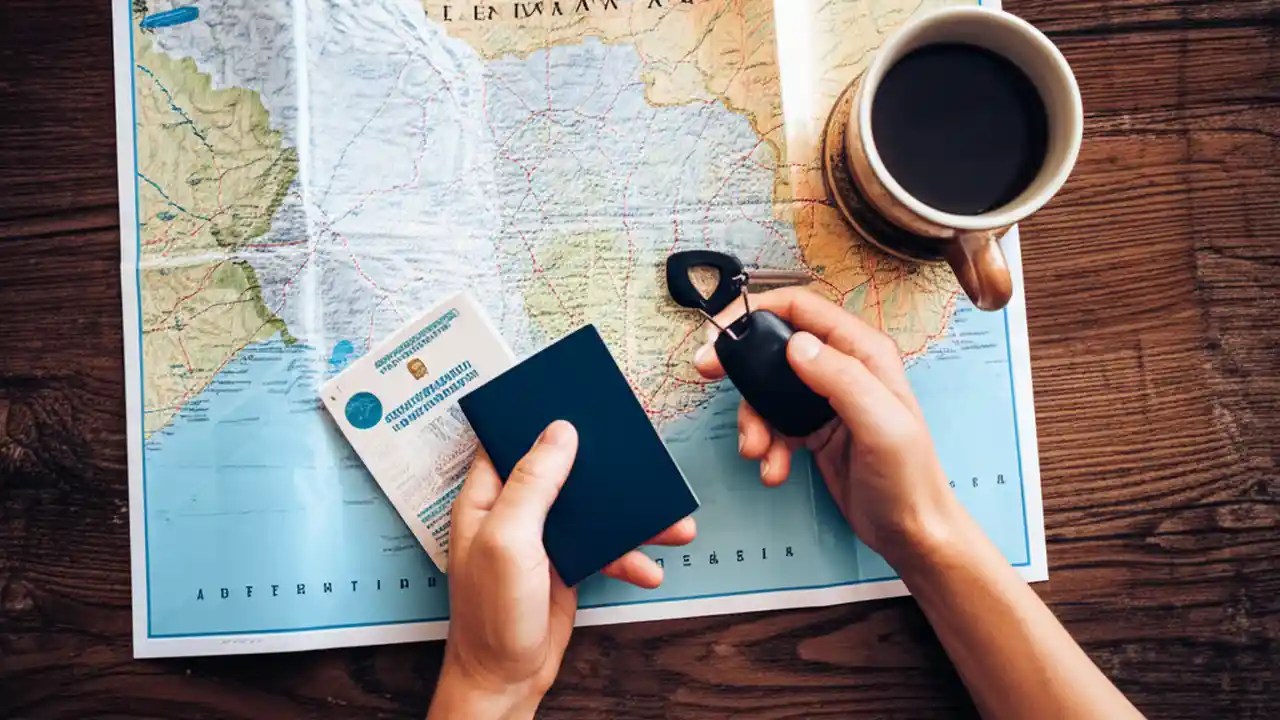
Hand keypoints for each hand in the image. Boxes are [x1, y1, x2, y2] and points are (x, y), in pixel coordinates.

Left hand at [429, 420, 695, 719]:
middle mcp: (514, 512)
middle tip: (638, 451)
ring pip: (592, 509)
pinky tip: (649, 568)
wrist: (506, 679)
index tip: (577, 400)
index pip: (512, 441)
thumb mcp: (509, 540)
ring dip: (631, 515)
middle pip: (563, 469)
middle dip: (602, 464)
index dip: (541, 420)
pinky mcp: (566, 565)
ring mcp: (541, 539)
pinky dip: (629, 556)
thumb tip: (559, 432)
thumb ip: (533, 484)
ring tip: (670, 522)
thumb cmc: (491, 614)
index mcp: (486, 497)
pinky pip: (605, 548)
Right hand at [693, 288, 960, 563]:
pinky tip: (774, 469)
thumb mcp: (880, 425)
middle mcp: (843, 368)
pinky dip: (766, 446)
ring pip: (768, 390)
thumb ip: (840, 379)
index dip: (757, 309)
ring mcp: (826, 399)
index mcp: (864, 352)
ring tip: (757, 451)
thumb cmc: (907, 478)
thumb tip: (795, 345)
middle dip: (741, 364)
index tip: (721, 328)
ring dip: (753, 419)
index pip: (802, 309)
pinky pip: (774, 424)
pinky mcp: (814, 429)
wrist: (910, 532)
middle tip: (707, 372)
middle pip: (775, 347)